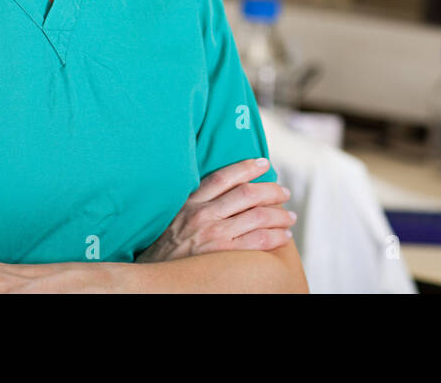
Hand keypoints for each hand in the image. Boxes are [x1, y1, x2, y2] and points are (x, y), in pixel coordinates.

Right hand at [136, 157, 294, 262]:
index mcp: (190, 202)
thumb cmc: (162, 250)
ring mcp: (214, 234)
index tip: (263, 163)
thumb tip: (221, 193)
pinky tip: (284, 237)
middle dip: (271, 191)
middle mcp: (203, 214)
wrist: (151, 278)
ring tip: (289, 217)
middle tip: (284, 192)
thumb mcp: (173, 218)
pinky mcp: (222, 254)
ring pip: (257, 216)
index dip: (246, 167)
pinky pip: (258, 240)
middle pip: (247, 194)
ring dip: (279, 215)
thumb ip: (193, 204)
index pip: (223, 177)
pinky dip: (275, 236)